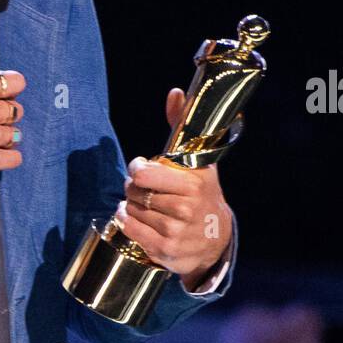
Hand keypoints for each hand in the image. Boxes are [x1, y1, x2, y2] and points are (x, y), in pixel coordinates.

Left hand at [115, 88, 232, 290]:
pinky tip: (134, 218)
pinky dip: (127, 223)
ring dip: (130, 206)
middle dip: (133, 188)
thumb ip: (183, 126)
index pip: (145, 174)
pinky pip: (131, 231)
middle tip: (141, 189)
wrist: (215, 238)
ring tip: (142, 204)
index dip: (137, 169)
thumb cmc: (201, 193)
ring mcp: (177, 232)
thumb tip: (176, 92)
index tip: (140, 168)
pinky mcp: (166, 251)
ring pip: (131, 211)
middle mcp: (186, 208)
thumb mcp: (198, 161)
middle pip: (136, 192)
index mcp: (194, 183)